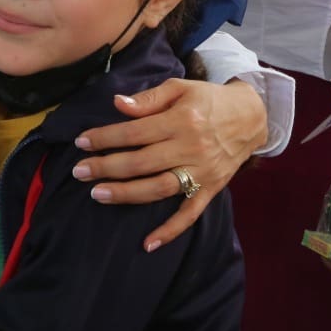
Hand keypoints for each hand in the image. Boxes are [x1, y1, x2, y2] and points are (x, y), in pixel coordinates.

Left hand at [72, 77, 265, 251]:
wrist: (252, 117)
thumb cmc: (209, 99)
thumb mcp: (180, 87)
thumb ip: (149, 98)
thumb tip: (117, 104)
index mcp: (181, 120)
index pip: (135, 132)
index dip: (105, 138)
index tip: (81, 142)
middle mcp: (190, 148)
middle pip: (142, 162)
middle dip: (106, 167)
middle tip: (79, 172)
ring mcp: (201, 172)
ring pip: (159, 188)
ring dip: (126, 194)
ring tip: (98, 194)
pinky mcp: (211, 189)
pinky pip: (189, 214)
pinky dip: (170, 231)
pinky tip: (147, 243)